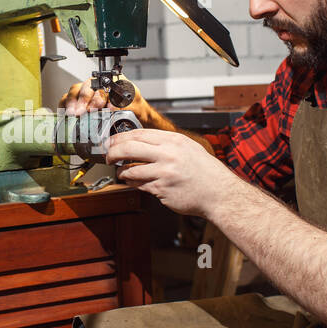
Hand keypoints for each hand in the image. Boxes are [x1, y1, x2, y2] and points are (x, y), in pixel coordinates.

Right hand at [60, 77, 153, 125]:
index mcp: (113, 81)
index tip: (96, 107)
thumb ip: (124, 105)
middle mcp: (99, 84)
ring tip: (72, 114)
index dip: (96, 96)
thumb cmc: (135, 108)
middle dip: (82, 100)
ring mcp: (88, 91)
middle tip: (81, 112)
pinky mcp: (81, 101)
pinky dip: (65, 104)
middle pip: (85, 86)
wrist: (136, 116)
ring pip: (75, 91)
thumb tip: (111, 107)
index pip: (101, 84)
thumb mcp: (134, 105)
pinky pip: (68, 98)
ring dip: (72, 102)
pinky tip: (65, 113)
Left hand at [106, 128, 236, 216]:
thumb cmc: (205, 171)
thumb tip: (141, 142)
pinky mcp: (161, 190)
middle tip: (108, 155)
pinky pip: (139, 185)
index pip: (138, 134)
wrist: (218, 193)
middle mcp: (168, 155)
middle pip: (129, 148)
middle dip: (113, 152)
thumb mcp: (188, 147)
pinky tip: (134, 182)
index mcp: (173, 141)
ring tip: (122, 172)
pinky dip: (133, 183)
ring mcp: (163, 173)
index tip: (112, 141)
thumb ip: (166, 143)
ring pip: (130, 170)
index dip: (120, 137)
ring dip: (122, 172)